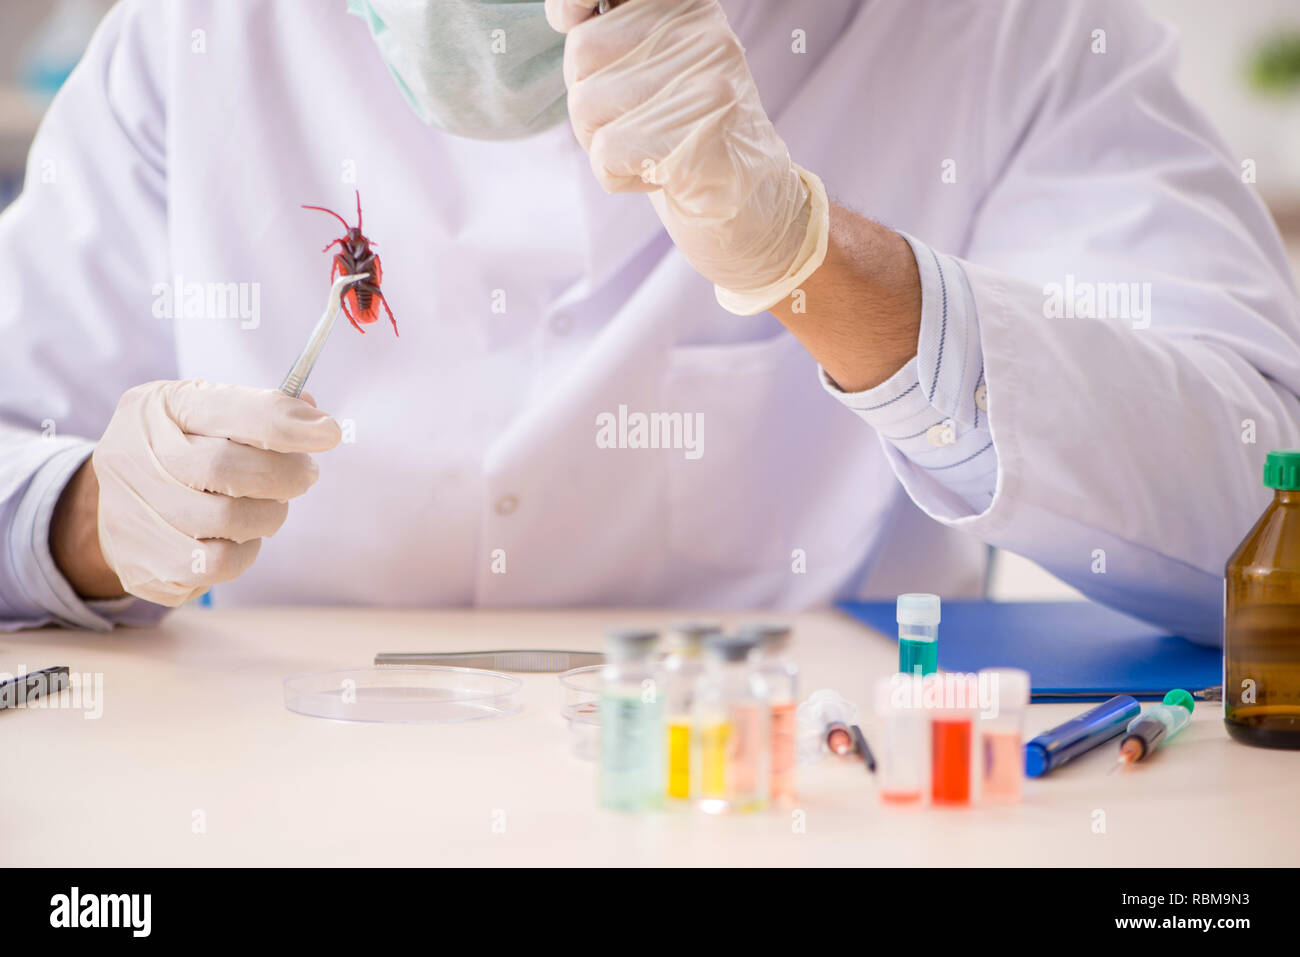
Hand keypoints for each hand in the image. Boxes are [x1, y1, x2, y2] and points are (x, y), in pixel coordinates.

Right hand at [60, 380, 339, 606]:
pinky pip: (215, 568)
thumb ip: (261, 412)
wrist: (113, 506)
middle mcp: (131, 457)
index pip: (227, 410)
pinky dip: (242, 554)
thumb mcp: (211, 414)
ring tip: (268, 507)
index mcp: (158, 408)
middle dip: (282, 475)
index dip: (284, 425)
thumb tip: (316, 421)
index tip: (329, 434)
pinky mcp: (141, 566)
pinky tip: (237, 539)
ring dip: (267, 516)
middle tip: (304, 476)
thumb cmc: (183, 450)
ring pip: (226, 522)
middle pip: (225, 469)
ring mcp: (128, 515)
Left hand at [547, 0, 828, 313]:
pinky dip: (619, 177)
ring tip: (653, 150)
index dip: (572, 3)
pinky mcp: (703, 138)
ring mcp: (709, 85)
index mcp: (689, 7)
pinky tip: (661, 175)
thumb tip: (566, 10)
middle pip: (582, 53)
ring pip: (586, 105)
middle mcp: (704, 33)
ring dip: (603, 143)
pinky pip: (607, 152)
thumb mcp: (653, 70)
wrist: (753, 210)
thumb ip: (614, 34)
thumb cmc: (686, 140)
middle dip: (590, 103)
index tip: (569, 19)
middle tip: (640, 126)